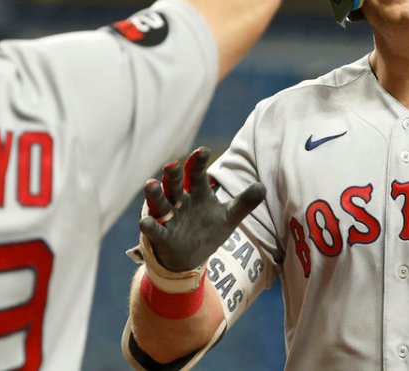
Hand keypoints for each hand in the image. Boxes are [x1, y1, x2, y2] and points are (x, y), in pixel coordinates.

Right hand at [139, 147, 265, 271]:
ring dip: (155, 193)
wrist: (192, 257)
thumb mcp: (229, 217)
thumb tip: (262, 187)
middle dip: (173, 175)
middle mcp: (180, 201)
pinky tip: (146, 222)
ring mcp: (169, 217)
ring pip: (160, 202)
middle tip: (173, 165)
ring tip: (150, 184)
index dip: (197, 162)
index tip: (202, 151)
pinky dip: (150, 225)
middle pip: (174, 184)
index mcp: (197, 193)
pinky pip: (154, 229)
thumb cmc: (209, 230)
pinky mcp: (162, 236)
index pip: (196, 174)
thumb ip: (244, 202)